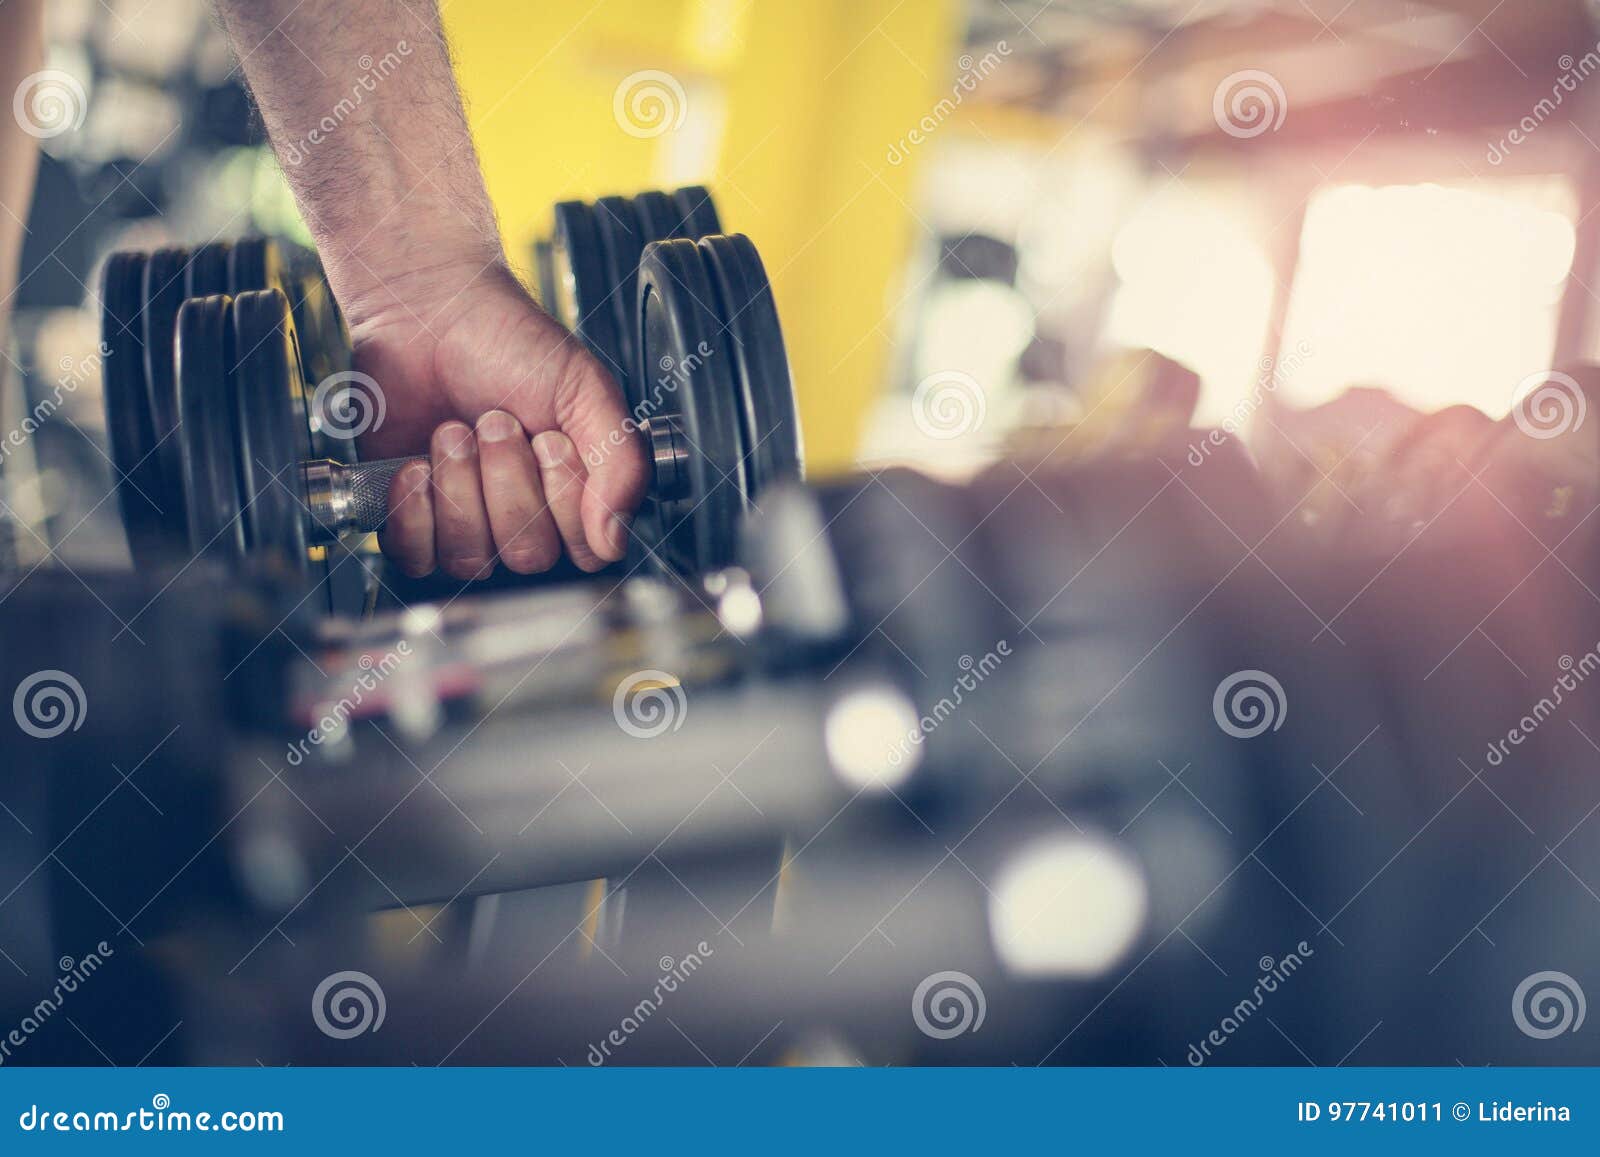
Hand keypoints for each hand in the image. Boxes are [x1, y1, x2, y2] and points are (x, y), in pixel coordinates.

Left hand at [349, 262, 647, 578]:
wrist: (430, 314)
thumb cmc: (510, 343)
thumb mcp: (588, 391)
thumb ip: (621, 463)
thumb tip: (614, 538)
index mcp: (578, 492)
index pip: (586, 548)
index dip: (562, 497)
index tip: (548, 439)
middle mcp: (527, 516)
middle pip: (527, 554)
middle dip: (506, 481)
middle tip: (495, 424)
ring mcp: (469, 523)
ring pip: (472, 557)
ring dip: (459, 486)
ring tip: (454, 432)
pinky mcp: (414, 522)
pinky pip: (417, 558)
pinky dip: (414, 510)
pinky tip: (417, 465)